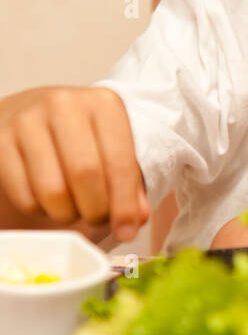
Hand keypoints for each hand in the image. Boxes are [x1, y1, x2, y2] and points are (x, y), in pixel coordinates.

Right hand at [0, 86, 149, 242]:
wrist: (28, 115)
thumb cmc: (79, 138)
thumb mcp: (110, 149)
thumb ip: (129, 184)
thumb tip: (136, 219)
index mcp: (103, 103)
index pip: (120, 162)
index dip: (125, 204)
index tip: (127, 231)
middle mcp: (64, 104)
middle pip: (85, 175)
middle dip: (96, 210)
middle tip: (96, 218)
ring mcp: (27, 120)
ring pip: (53, 191)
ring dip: (67, 213)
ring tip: (72, 206)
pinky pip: (26, 197)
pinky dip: (40, 209)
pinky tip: (46, 197)